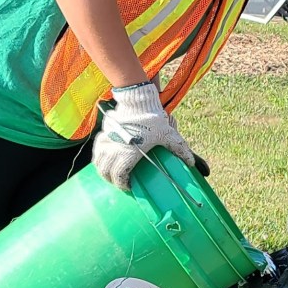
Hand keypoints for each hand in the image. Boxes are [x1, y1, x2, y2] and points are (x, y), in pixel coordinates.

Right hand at [92, 82, 208, 191]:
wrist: (138, 100)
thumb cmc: (152, 118)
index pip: (119, 176)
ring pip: (98, 162)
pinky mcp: (104, 133)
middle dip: (111, 180)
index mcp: (128, 154)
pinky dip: (99, 157)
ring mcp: (107, 141)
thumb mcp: (168, 134)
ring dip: (103, 170)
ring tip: (111, 172)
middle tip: (120, 182)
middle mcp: (114, 149)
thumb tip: (191, 162)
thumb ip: (179, 149)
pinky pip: (97, 150)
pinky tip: (105, 158)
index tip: (129, 187)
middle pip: (106, 172)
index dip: (122, 185)